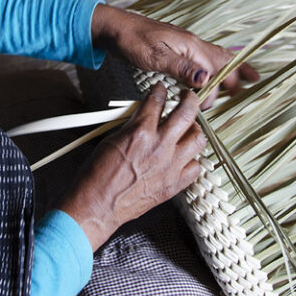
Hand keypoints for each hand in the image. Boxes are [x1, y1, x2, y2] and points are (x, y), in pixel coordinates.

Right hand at [58, 83, 205, 250]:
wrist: (98, 206)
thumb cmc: (98, 175)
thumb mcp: (112, 139)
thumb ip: (133, 124)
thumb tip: (145, 114)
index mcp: (140, 132)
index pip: (158, 100)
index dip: (161, 90)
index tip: (162, 89)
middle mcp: (159, 147)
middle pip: (187, 113)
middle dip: (190, 99)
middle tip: (188, 97)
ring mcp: (170, 167)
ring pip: (198, 139)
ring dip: (194, 129)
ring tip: (189, 128)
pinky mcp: (174, 184)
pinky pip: (195, 166)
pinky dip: (191, 159)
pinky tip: (183, 157)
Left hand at [92, 5, 259, 107]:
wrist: (115, 28)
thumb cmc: (132, 41)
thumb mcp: (155, 57)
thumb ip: (181, 68)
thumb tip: (207, 79)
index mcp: (192, 46)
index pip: (216, 70)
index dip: (220, 88)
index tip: (218, 102)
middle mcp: (193, 44)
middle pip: (223, 60)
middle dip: (237, 74)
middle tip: (250, 87)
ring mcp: (185, 45)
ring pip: (215, 57)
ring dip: (228, 69)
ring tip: (241, 81)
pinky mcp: (177, 48)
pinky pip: (204, 57)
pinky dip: (214, 66)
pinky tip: (210, 73)